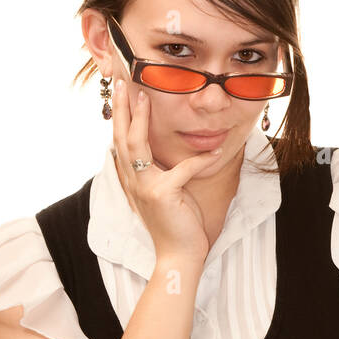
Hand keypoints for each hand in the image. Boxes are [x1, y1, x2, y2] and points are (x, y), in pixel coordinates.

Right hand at [110, 78, 228, 268]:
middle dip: (122, 108)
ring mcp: (145, 187)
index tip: (123, 92)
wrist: (179, 255)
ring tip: (143, 96)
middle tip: (122, 82)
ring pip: (136, 145)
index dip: (122, 116)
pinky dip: (201, 159)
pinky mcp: (163, 194)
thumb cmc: (177, 223)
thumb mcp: (168, 191)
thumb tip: (165, 153)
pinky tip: (217, 149)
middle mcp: (133, 180)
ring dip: (140, 119)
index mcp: (133, 178)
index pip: (122, 140)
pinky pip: (184, 169)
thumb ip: (163, 171)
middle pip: (122, 136)